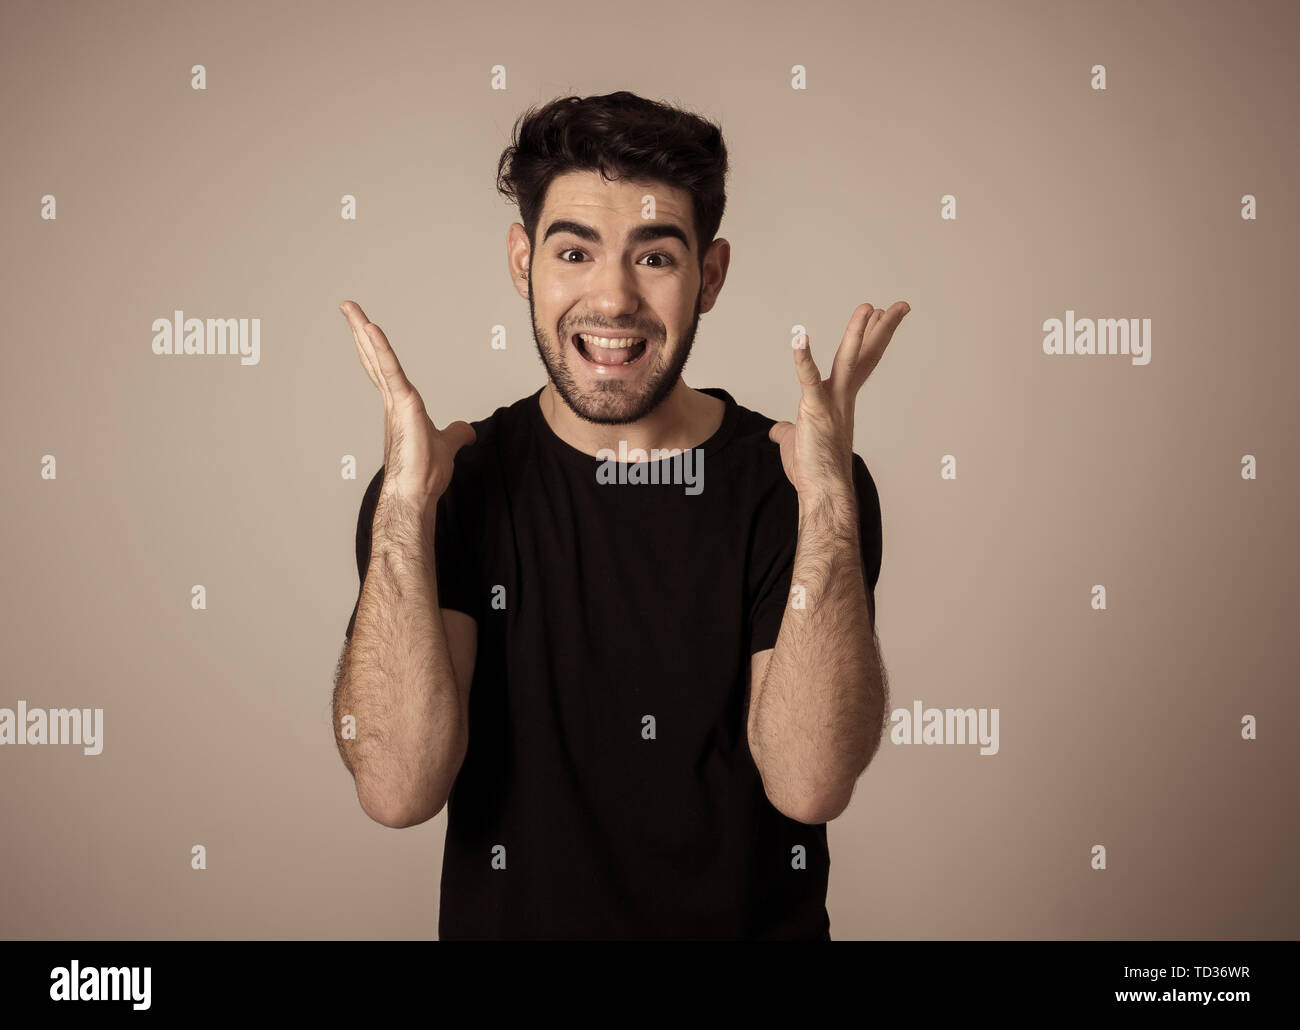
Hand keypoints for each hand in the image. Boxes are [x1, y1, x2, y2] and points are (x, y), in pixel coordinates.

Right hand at [340, 300, 474, 505]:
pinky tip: (372, 329)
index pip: (386, 370)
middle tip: (348, 307)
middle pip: (374, 358)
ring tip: (350, 308)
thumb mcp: (447, 445)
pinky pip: (391, 372)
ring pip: (377, 360)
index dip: (375, 349)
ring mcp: (395, 404)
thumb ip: (456, 434)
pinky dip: (382, 350)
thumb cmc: (425, 476)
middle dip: (361, 331)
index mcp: (401, 407)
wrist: (415, 495)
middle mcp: (392, 402)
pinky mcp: (403, 406)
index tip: (365, 328)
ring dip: (364, 331)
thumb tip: (467, 431)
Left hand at [768, 301, 909, 499]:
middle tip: (898, 305)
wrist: (823, 493)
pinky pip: (809, 380)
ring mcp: (832, 404)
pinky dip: (803, 359)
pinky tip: (799, 338)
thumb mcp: (796, 442)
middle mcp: (842, 398)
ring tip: (868, 307)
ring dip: (858, 332)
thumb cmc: (813, 472)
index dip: (870, 339)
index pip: (860, 363)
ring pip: (848, 360)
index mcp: (840, 401)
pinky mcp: (815, 411)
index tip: (881, 317)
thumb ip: (788, 430)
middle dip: (881, 329)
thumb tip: (778, 430)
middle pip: (865, 356)